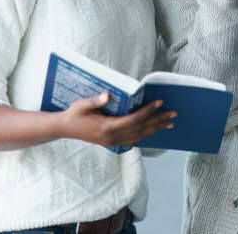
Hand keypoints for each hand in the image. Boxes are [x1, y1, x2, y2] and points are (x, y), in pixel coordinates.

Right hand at [59, 92, 176, 147]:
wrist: (65, 129)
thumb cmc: (74, 114)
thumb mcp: (82, 105)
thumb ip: (95, 101)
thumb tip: (107, 94)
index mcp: (107, 127)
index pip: (133, 120)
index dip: (147, 111)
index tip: (159, 103)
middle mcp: (113, 137)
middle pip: (141, 129)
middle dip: (158, 121)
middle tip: (173, 114)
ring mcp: (113, 142)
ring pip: (139, 136)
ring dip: (155, 129)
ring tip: (169, 123)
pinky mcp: (112, 142)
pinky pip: (133, 139)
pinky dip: (145, 134)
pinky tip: (153, 131)